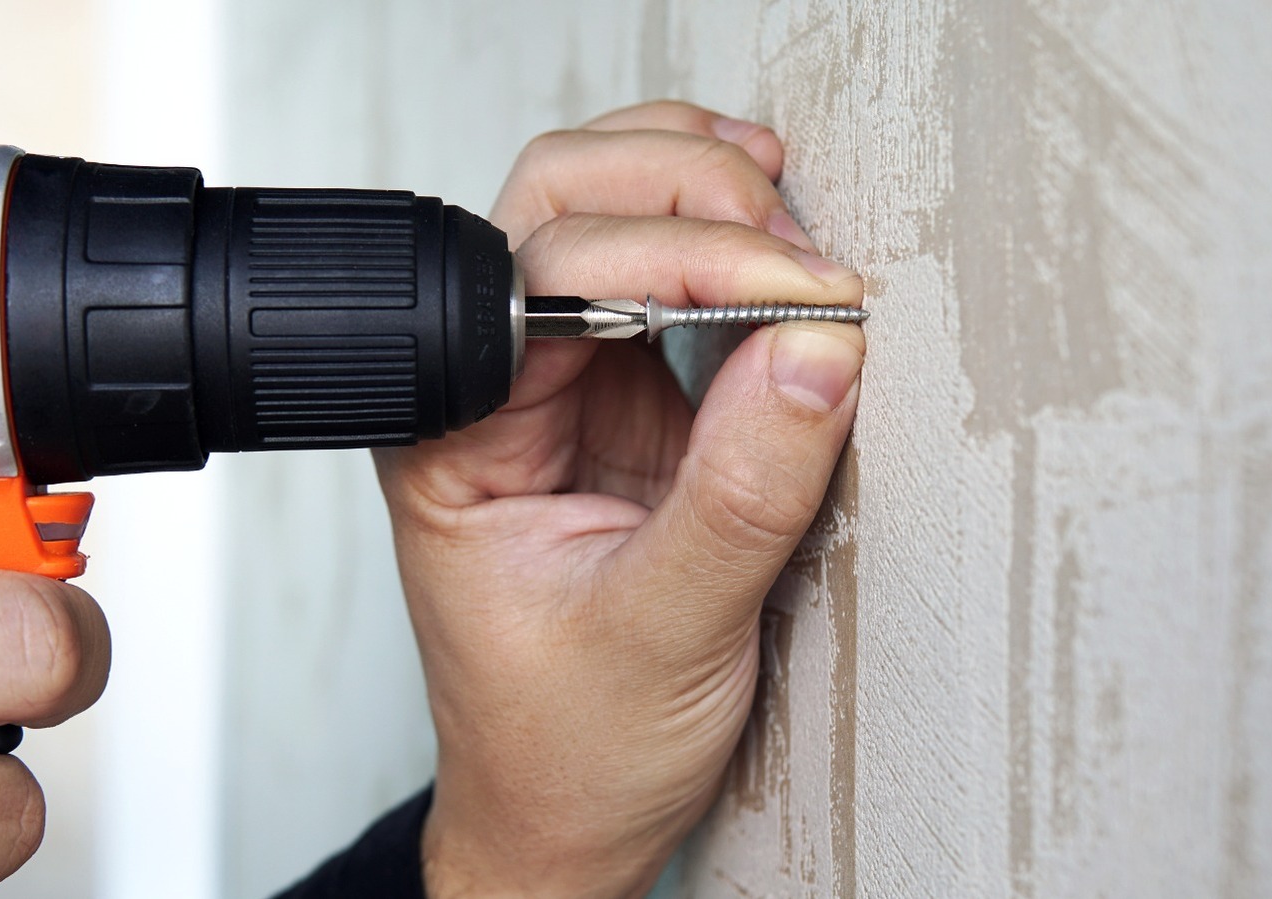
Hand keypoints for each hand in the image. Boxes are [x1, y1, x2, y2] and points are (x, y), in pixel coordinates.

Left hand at [374, 101, 865, 897]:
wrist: (567, 817)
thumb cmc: (567, 750)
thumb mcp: (663, 636)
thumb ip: (739, 493)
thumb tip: (818, 351)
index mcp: (453, 437)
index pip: (545, 280)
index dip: (680, 257)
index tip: (799, 290)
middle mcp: (489, 390)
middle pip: (559, 205)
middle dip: (685, 195)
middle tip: (798, 247)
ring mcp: (557, 387)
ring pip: (609, 219)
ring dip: (706, 197)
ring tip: (793, 231)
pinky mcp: (624, 406)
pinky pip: (671, 288)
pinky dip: (732, 253)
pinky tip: (781, 258)